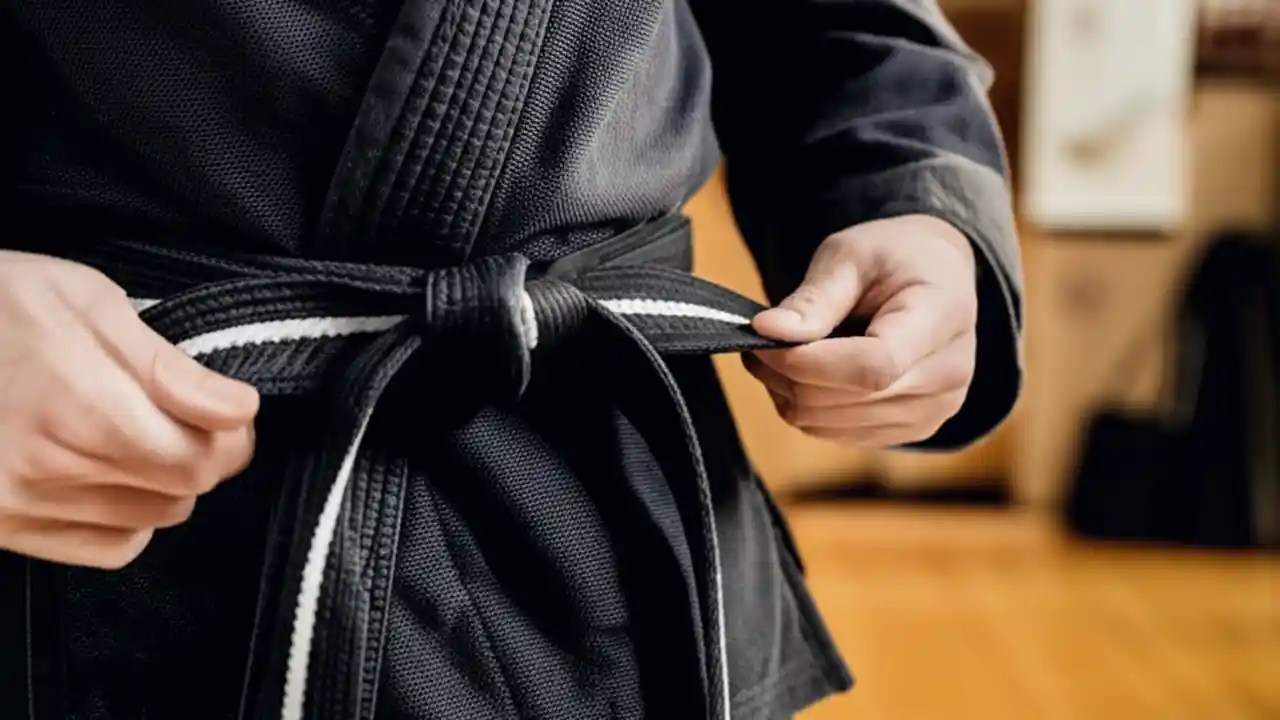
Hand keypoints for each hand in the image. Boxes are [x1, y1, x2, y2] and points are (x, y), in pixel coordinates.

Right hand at [0, 251, 258, 568]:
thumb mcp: (83, 299)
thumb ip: (164, 362)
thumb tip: (235, 406)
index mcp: (80, 402)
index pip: (205, 451)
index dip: (234, 428)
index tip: (230, 405)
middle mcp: (51, 465)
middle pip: (187, 485)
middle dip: (210, 450)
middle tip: (194, 417)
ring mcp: (23, 504)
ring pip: (157, 516)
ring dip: (169, 480)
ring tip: (141, 435)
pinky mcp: (6, 528)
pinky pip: (112, 547)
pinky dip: (131, 516)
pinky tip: (112, 474)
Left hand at [746, 215, 977, 446]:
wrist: (937, 277)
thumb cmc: (894, 258)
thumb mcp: (851, 255)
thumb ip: (814, 298)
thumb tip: (767, 331)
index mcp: (941, 317)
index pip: (875, 366)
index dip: (810, 362)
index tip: (765, 339)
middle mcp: (947, 375)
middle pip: (848, 399)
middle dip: (787, 373)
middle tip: (760, 339)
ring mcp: (933, 410)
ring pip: (832, 423)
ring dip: (790, 393)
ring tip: (780, 352)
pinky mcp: (912, 430)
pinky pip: (838, 434)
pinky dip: (807, 408)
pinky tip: (805, 373)